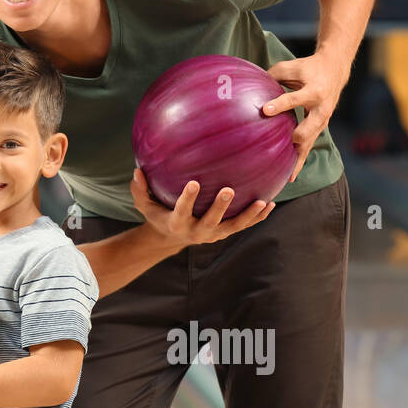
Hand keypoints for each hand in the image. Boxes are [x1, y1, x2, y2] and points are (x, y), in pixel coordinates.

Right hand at [130, 169, 274, 247]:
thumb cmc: (157, 215)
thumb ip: (139, 190)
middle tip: (228, 190)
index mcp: (177, 223)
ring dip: (248, 215)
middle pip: (211, 221)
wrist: (171, 238)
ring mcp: (213, 234)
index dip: (188, 199)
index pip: (182, 210)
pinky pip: (243, 226)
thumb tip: (136, 170)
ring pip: (233, 227)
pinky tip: (270, 204)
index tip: (193, 183)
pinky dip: (257, 217)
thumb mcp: (144, 205)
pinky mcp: (225, 233)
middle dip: (220, 207)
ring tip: (263, 202)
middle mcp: (197, 232)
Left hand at [263, 52, 348, 182]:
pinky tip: (289, 176)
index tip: (264, 110)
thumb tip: (247, 86)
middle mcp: (321, 108)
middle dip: (293, 138)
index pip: (294, 99)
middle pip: (307, 129)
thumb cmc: (307, 68)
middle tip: (275, 148)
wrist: (334, 70)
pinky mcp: (320, 128)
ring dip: (296, 158)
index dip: (279, 105)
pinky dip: (299, 161)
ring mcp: (322, 120)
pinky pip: (309, 147)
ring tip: (283, 175)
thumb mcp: (290, 67)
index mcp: (313, 91)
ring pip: (309, 143)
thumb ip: (270, 76)